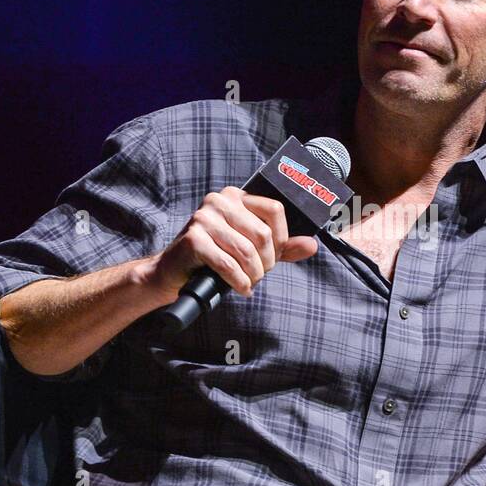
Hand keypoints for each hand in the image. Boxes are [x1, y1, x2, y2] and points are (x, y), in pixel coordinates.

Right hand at [148, 186, 317, 299]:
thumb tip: (311, 245)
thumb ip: (281, 246)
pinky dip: (238, 281)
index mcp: (236, 196)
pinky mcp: (193, 239)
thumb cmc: (214, 259)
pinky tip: (240, 288)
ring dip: (252, 274)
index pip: (274, 209)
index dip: (281, 238)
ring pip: (246, 251)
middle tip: (258, 274)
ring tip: (249, 282)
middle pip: (262, 233)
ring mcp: (204, 218)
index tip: (273, 256)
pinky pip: (228, 264)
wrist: (173, 273)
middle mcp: (219, 200)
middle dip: (266, 262)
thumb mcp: (252, 250)